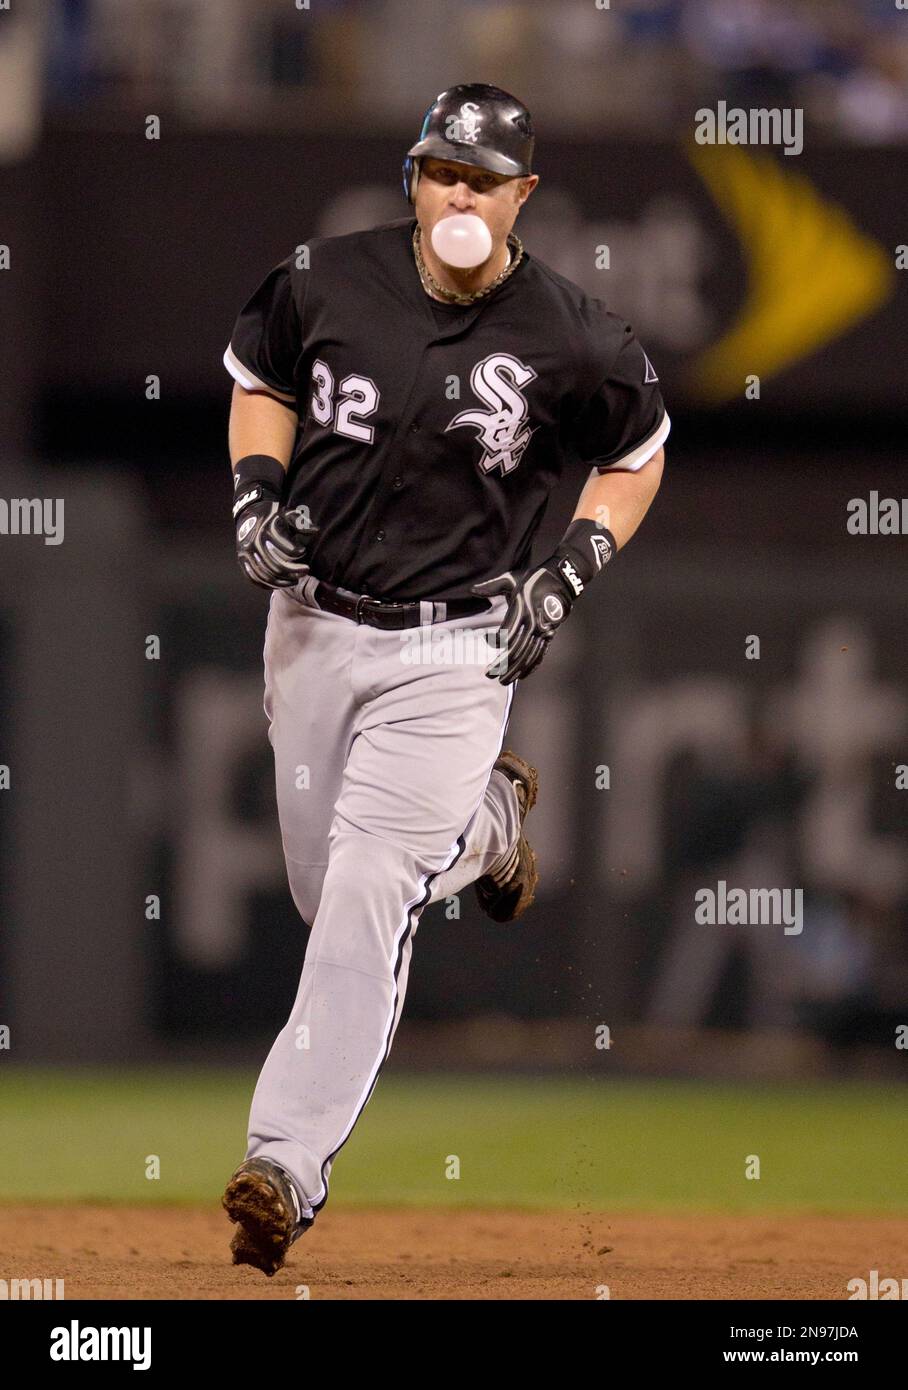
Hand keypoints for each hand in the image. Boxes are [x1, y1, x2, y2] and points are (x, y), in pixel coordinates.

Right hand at [235, 501, 318, 590]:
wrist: (248, 512)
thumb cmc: (272, 515)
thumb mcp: (287, 513)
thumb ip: (301, 522)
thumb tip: (315, 530)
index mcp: (266, 531)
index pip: (286, 549)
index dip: (298, 552)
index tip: (303, 551)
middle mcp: (254, 543)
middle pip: (276, 566)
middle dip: (294, 572)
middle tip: (306, 571)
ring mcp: (246, 554)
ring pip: (265, 576)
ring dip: (283, 582)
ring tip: (295, 581)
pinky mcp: (242, 561)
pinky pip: (254, 579)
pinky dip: (268, 585)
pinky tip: (280, 584)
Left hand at [471, 565, 572, 683]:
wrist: (561, 580)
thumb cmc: (533, 578)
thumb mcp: (511, 578)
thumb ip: (490, 586)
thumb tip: (471, 590)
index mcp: (522, 608)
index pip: (506, 633)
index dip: (495, 641)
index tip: (485, 640)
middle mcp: (533, 622)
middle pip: (516, 650)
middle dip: (501, 665)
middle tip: (488, 674)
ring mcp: (543, 631)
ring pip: (528, 656)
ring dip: (514, 671)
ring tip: (502, 681)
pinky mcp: (550, 635)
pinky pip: (540, 655)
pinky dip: (531, 667)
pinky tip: (522, 677)